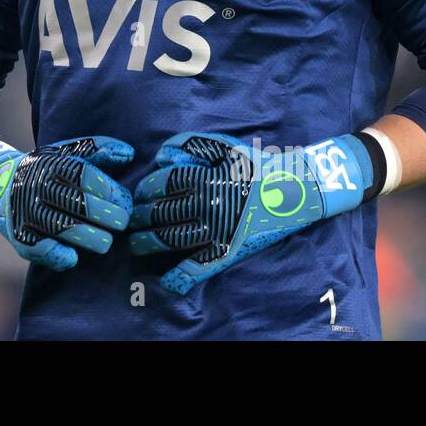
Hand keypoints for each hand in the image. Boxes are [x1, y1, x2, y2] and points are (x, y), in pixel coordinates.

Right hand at [0, 135, 133, 269]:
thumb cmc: (44, 169)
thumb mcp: (66, 152)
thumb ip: (98, 150)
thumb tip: (128, 154)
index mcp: (51, 164)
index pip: (85, 176)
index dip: (110, 190)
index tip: (125, 201)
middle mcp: (36, 187)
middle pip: (79, 204)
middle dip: (108, 216)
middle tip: (122, 222)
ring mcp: (26, 212)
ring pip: (63, 228)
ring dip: (91, 238)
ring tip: (105, 241)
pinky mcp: (19, 236)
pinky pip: (40, 249)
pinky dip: (58, 255)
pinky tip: (73, 256)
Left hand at [129, 131, 370, 293]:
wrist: (295, 190)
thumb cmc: (255, 166)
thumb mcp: (223, 146)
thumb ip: (189, 144)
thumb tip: (161, 156)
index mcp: (203, 178)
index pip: (159, 185)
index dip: (143, 190)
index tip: (137, 195)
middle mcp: (206, 206)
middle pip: (159, 214)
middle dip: (138, 217)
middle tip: (130, 219)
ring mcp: (216, 231)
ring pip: (170, 240)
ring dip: (146, 244)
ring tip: (135, 244)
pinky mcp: (228, 252)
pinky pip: (199, 268)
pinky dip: (180, 277)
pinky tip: (165, 281)